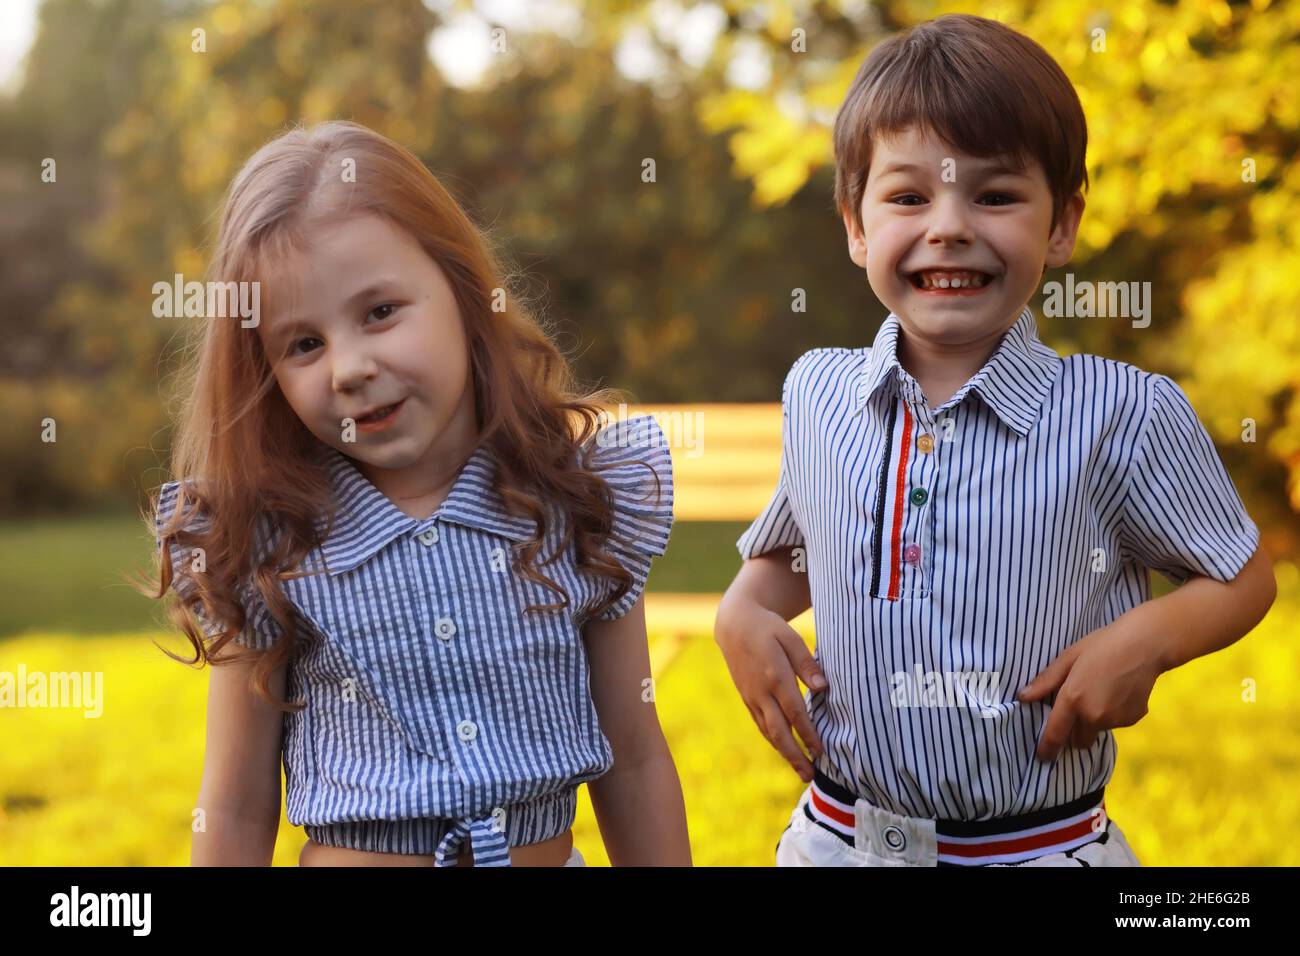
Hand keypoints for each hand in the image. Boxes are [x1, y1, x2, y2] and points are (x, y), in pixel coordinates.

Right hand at [714, 594, 826, 781]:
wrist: (734, 625)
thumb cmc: (768, 628)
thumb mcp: (790, 637)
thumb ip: (807, 663)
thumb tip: (823, 688)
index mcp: (775, 676)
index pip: (795, 712)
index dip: (808, 735)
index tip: (822, 752)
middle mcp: (761, 692)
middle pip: (778, 731)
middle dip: (794, 756)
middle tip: (810, 776)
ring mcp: (751, 697)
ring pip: (768, 732)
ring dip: (785, 754)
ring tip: (801, 771)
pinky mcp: (747, 698)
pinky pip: (761, 724)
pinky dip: (773, 741)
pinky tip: (785, 750)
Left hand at [1016, 606, 1165, 761]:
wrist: (1144, 645)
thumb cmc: (1101, 645)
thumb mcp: (1068, 658)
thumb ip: (1046, 681)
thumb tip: (1023, 697)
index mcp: (1073, 700)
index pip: (1055, 735)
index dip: (1047, 750)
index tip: (1043, 758)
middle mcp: (1093, 716)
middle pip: (1079, 740)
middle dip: (1075, 732)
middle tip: (1077, 709)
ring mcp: (1115, 720)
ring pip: (1098, 730)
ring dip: (1095, 721)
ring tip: (1101, 691)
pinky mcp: (1133, 719)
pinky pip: (1116, 723)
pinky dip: (1114, 714)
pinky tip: (1118, 692)